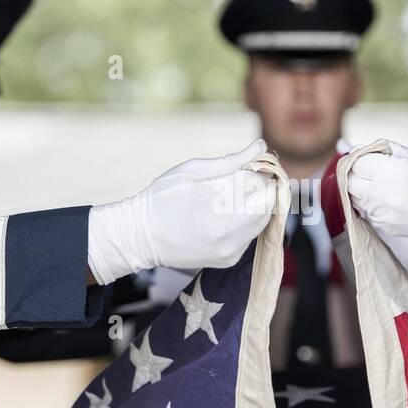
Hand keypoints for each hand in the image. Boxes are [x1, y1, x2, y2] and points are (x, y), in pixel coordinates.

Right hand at [87, 139, 273, 284]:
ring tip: (237, 194)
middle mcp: (227, 230)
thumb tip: (260, 147)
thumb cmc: (162, 197)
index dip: (262, 169)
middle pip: (267, 203)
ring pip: (263, 220)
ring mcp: (230, 248)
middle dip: (264, 187)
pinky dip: (247, 222)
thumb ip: (230, 161)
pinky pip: (250, 236)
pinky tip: (228, 215)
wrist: (140, 237)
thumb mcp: (192, 170)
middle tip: (251, 176)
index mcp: (215, 202)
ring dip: (258, 204)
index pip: (258, 181)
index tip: (254, 163)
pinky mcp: (229, 260)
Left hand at [347, 140, 407, 289]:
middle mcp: (380, 193)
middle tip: (371, 171)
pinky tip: (387, 199)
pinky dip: (369, 203)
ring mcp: (380, 212)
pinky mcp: (382, 225)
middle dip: (356, 174)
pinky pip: (364, 211)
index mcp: (389, 171)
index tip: (371, 159)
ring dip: (360, 189)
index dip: (361, 158)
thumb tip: (349, 146)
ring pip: (353, 197)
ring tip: (381, 185)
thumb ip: (381, 148)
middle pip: (349, 181)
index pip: (355, 162)